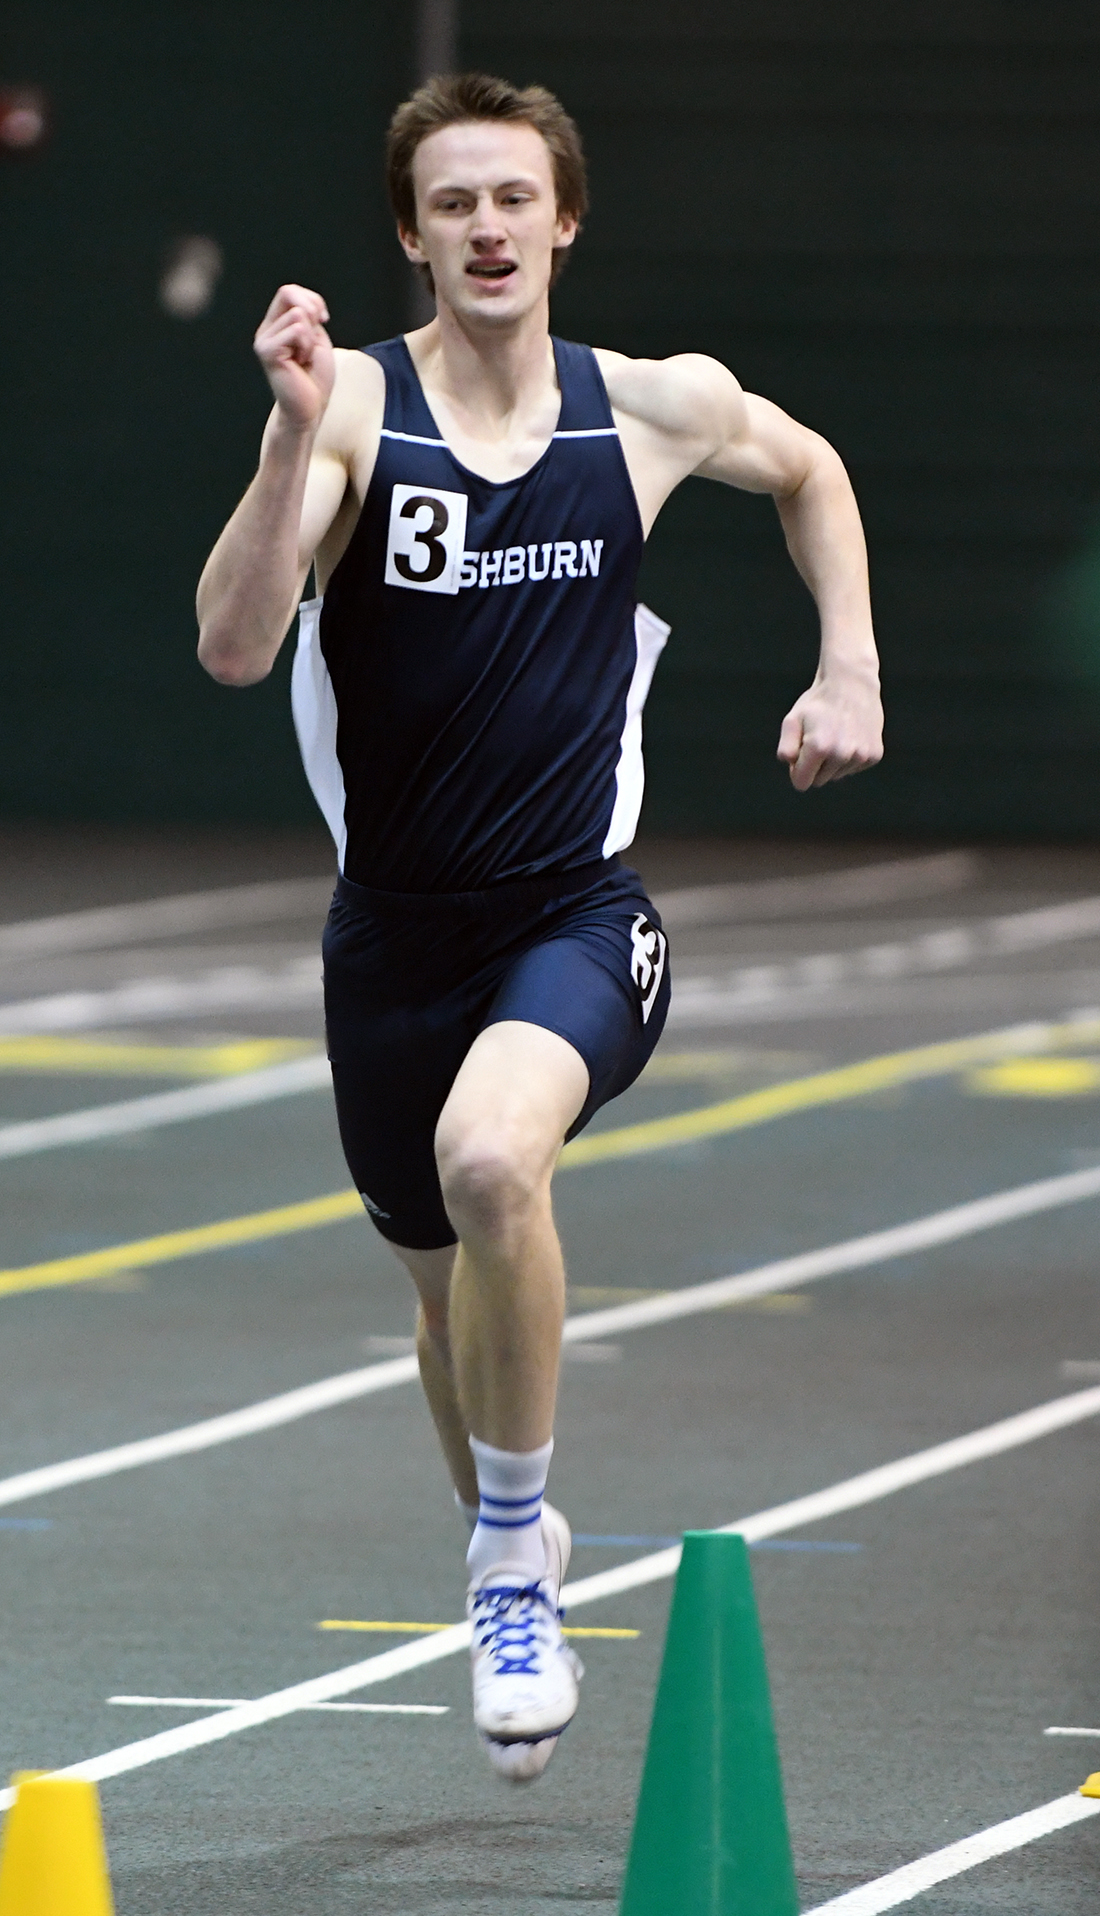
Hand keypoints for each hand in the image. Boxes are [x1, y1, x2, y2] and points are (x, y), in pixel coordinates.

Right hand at [253, 284, 335, 428]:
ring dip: (311, 338)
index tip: (323, 319)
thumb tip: (304, 304)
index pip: (289, 291)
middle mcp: (266, 330)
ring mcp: (264, 340)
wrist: (310, 408)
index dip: (312, 299)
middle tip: (315, 338)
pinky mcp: (267, 351)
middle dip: (312, 310)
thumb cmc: (314, 377)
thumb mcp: (317, 338)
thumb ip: (308, 316)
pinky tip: (300, 362)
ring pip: (297, 315)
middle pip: (287, 292)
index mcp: (276, 325)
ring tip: (304, 358)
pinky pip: (297, 330)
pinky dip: (307, 345)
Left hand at [777, 676, 883, 790]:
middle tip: (820, 737)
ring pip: (837, 775)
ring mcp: (860, 756)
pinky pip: (853, 768)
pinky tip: (850, 735)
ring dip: (833, 761)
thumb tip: (792, 766)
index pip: (801, 783)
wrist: (852, 683)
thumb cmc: (818, 702)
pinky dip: (850, 757)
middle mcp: (841, 754)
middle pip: (819, 780)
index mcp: (818, 748)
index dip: (797, 770)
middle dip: (815, 765)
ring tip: (836, 733)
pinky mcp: (874, 755)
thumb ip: (786, 748)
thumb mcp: (793, 720)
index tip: (800, 754)